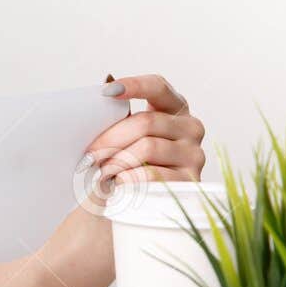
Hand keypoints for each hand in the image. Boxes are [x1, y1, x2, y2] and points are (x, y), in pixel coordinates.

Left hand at [86, 73, 205, 188]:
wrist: (143, 200)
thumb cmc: (130, 159)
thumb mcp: (127, 134)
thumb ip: (118, 116)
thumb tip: (103, 95)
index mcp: (174, 107)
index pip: (158, 87)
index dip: (135, 85)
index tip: (108, 91)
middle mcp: (191, 127)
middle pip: (145, 122)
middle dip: (110, 138)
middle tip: (90, 154)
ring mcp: (194, 153)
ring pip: (148, 148)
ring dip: (117, 161)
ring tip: (103, 171)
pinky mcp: (191, 180)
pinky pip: (153, 174)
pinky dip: (129, 178)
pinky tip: (119, 183)